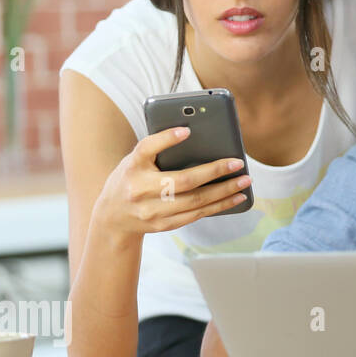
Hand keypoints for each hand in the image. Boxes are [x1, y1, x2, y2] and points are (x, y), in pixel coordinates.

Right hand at [92, 127, 250, 240]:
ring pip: (195, 201)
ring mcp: (151, 211)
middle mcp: (139, 190)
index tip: (187, 131)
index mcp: (131, 167)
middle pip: (182, 181)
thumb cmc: (130, 179)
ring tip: (244, 181)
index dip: (165, 140)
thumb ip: (157, 150)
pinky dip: (219, 206)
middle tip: (238, 163)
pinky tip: (235, 198)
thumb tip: (197, 138)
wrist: (111, 218)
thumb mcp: (134, 161)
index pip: (146, 149)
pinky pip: (196, 215)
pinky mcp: (163, 225)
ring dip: (224, 192)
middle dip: (214, 172)